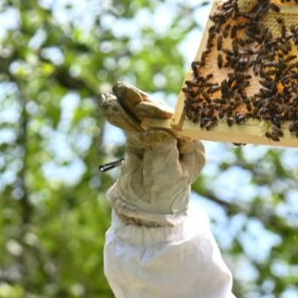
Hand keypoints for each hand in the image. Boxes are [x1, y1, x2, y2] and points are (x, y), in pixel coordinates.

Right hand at [98, 81, 205, 227]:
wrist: (144, 206)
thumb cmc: (162, 193)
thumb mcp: (167, 174)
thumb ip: (163, 151)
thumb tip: (157, 131)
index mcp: (191, 143)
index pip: (176, 122)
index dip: (160, 113)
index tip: (146, 108)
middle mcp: (175, 134)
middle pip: (158, 113)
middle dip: (141, 102)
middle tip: (124, 91)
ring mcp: (156, 133)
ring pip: (141, 115)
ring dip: (127, 103)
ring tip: (114, 92)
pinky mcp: (139, 135)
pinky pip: (128, 122)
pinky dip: (118, 114)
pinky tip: (106, 103)